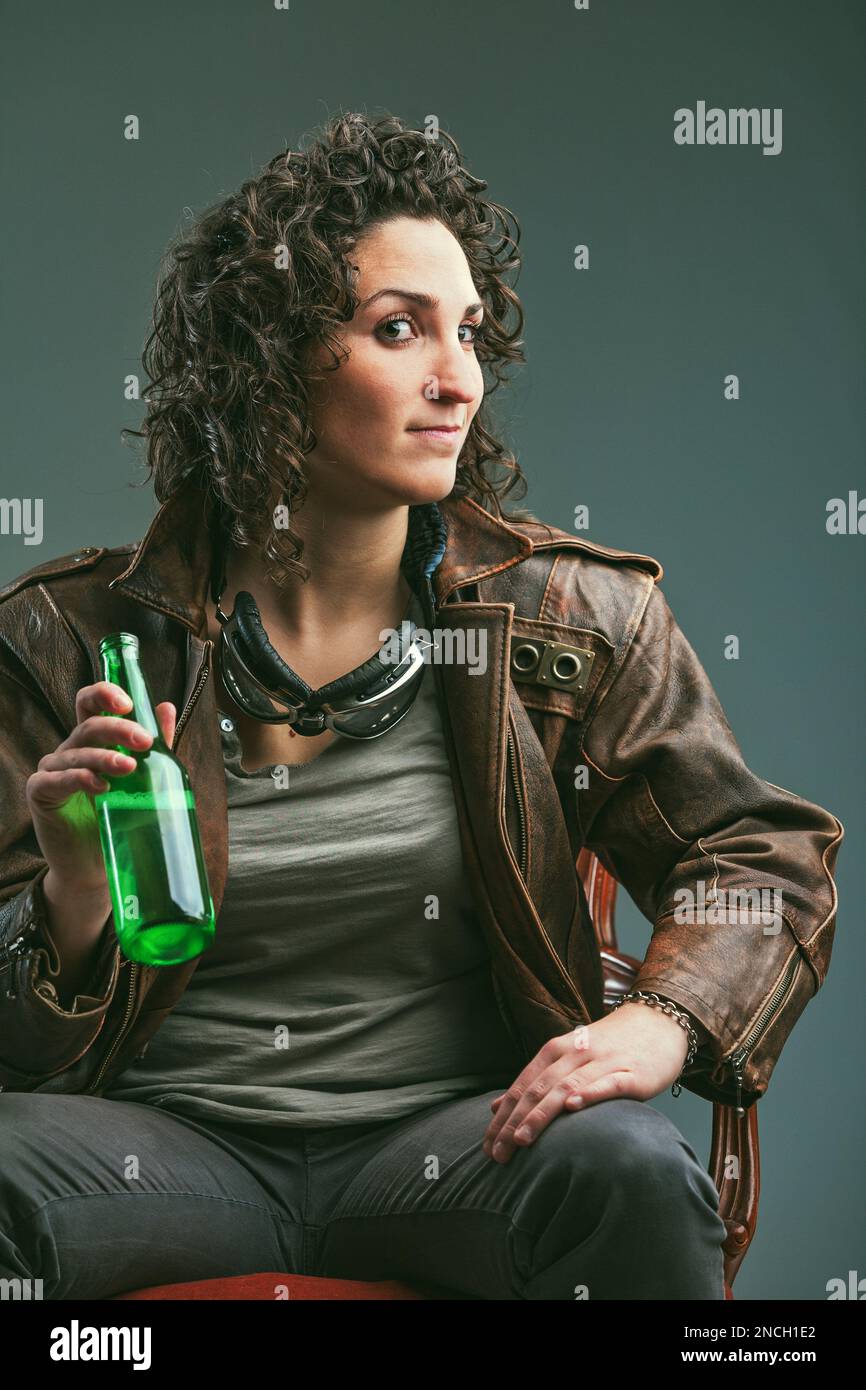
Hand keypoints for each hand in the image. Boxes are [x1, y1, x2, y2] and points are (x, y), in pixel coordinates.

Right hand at [26, 680, 175, 896]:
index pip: (90, 704)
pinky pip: (56, 779)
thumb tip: (165, 707)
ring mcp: (53, 770)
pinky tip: (100, 786)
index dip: (104, 694)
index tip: (129, 703)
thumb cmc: (118, 820)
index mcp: (92, 741)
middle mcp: (70, 750)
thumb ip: (155, 746)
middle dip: (117, 728)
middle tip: (144, 741)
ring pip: (76, 752)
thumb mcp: (144, 780)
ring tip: (129, 767)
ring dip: (104, 756)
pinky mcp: (40, 794)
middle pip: (88, 725)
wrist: (95, 866)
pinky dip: (79, 778)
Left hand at [481, 1002, 689, 1163]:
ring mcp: (603, 1062)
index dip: (503, 1116)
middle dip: (515, 1122)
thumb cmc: (608, 1047)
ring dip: (541, 1114)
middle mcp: (575, 1054)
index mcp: (555, 1050)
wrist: (657, 1022)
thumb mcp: (567, 1058)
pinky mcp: (632, 1073)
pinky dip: (589, 1094)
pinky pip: (608, 1084)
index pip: (523, 1086)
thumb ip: (535, 1081)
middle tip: (498, 1153)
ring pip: (566, 1088)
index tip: (487, 1145)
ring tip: (523, 1139)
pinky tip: (573, 1107)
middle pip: (538, 1089)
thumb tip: (497, 1107)